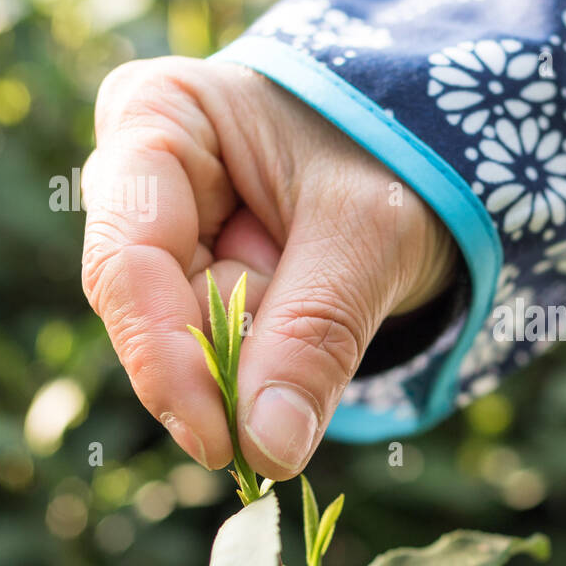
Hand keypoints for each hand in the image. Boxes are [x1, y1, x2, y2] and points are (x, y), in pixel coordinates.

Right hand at [80, 56, 457, 478]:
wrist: (438, 162)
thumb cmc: (402, 155)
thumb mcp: (371, 235)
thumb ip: (315, 335)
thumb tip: (267, 451)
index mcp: (160, 114)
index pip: (127, 259)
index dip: (164, 362)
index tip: (220, 444)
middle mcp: (141, 172)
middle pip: (147, 309)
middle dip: (221, 371)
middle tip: (286, 426)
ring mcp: (167, 228)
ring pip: (184, 341)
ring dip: (256, 364)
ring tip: (335, 314)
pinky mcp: (199, 275)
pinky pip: (219, 347)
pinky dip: (269, 364)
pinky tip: (314, 340)